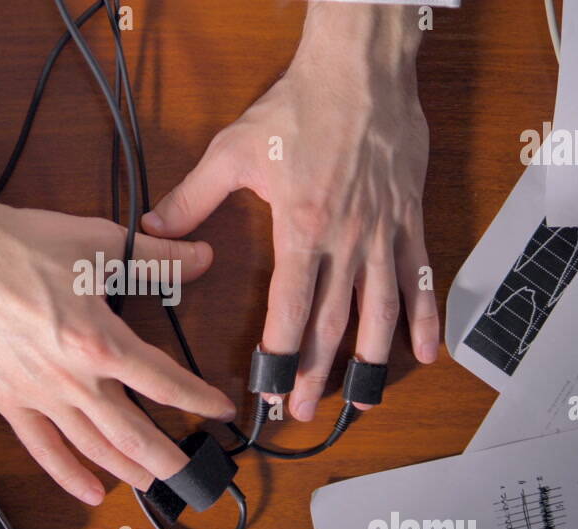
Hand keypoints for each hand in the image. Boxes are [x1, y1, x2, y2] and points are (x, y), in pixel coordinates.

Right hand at [0, 178, 235, 504]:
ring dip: (127, 468)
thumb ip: (158, 258)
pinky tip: (90, 490)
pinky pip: (42, 448)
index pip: (164, 382)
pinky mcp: (9, 399)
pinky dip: (68, 474)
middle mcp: (75, 379)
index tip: (218, 408)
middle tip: (190, 470)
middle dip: (167, 456)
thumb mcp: (101, 245)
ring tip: (152, 481)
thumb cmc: (22, 248)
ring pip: (93, 447)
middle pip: (133, 431)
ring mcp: (40, 395)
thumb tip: (200, 256)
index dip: (198, 398)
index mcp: (101, 342)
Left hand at [142, 3, 438, 420]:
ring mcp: (383, 234)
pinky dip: (426, 316)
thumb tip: (151, 229)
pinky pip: (422, 277)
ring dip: (370, 362)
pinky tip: (426, 352)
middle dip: (315, 373)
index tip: (267, 388)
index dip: (277, 354)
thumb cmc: (298, 107)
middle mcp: (346, 241)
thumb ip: (192, 198)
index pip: (288, 308)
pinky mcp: (409, 221)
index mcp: (300, 228)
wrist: (360, 70)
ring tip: (361, 401)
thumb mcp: (232, 150)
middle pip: (332, 323)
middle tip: (302, 410)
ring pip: (381, 312)